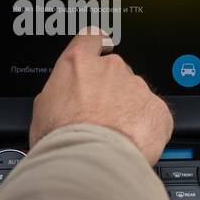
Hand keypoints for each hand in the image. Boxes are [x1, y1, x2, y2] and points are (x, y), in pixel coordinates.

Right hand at [30, 30, 172, 165]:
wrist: (89, 161)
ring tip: (114, 137)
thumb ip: (58, 95)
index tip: (99, 49)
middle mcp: (110, 68)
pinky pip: (153, 116)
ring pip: (135, 95)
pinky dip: (146, 129)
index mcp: (79, 63)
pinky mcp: (157, 109)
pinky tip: (132, 144)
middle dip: (111, 91)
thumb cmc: (62, 138)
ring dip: (128, 111)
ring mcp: (137, 87)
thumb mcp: (42, 111)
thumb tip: (60, 102)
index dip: (96, 45)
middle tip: (100, 117)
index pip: (90, 38)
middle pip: (115, 71)